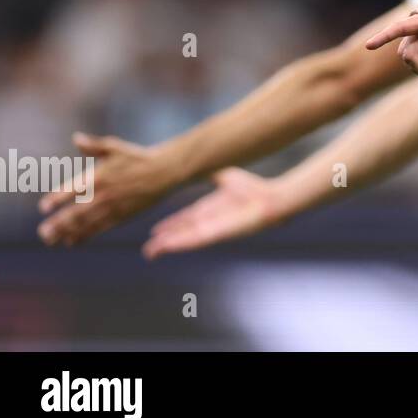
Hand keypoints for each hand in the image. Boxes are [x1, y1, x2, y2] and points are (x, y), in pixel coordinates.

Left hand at [38, 133, 176, 246]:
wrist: (165, 171)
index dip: (56, 200)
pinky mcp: (123, 215)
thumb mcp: (115, 147)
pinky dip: (85, 235)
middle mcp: (104, 194)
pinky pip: (100, 228)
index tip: (44, 208)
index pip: (72, 190)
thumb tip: (76, 138)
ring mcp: (113, 207)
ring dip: (67, 233)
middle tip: (43, 233)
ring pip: (86, 224)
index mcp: (99, 176)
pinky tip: (72, 241)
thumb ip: (94, 146)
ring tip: (51, 240)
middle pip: (76, 213)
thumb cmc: (138, 157)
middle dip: (57, 224)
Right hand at [143, 168, 285, 258]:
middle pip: (182, 233)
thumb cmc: (253, 187)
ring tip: (151, 253)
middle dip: (164, 240)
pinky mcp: (218, 234)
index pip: (185, 218)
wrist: (271, 198)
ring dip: (168, 245)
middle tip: (147, 249)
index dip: (170, 225)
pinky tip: (167, 247)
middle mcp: (209, 221)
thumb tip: (203, 164)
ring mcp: (213, 229)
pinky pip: (195, 240)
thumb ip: (213, 174)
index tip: (154, 231)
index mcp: (210, 208)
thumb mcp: (226, 176)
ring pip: (185, 239)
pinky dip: (180, 243)